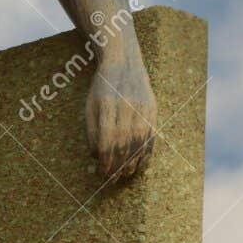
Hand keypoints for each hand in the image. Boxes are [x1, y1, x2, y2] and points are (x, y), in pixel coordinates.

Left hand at [85, 58, 156, 181]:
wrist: (123, 62)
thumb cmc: (101, 87)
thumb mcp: (89, 106)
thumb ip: (92, 131)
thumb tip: (96, 157)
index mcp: (106, 107)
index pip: (106, 142)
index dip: (104, 162)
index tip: (101, 173)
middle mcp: (126, 108)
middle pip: (123, 146)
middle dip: (117, 166)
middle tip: (111, 181)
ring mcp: (142, 108)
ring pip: (138, 143)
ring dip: (132, 163)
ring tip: (124, 176)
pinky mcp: (152, 109)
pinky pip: (151, 136)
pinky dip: (146, 153)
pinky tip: (140, 164)